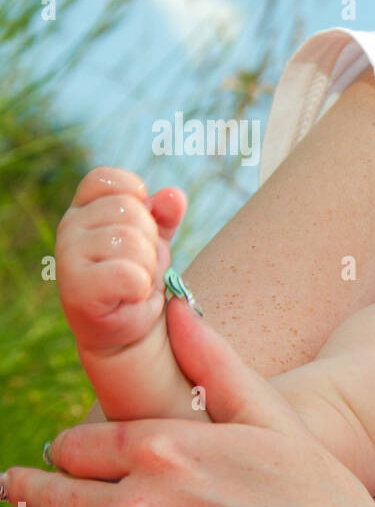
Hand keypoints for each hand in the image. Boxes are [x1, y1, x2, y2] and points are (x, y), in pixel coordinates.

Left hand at [0, 295, 374, 506]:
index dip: (66, 454)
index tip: (63, 462)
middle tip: (7, 493)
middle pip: (48, 496)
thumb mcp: (276, 423)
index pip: (76, 446)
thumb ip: (218, 364)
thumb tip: (178, 304)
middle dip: (21, 494)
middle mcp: (142, 505)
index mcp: (168, 449)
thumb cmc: (323, 502)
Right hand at [55, 165, 186, 354]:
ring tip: (135, 282)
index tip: (142, 223)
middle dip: (150, 241)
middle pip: (131, 211)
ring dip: (147, 267)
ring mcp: (67, 257)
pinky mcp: (76, 290)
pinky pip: (128, 275)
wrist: (131, 327)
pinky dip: (140, 288)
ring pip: (132, 242)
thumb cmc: (139, 276)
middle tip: (139, 264)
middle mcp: (70, 227)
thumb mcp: (155, 238)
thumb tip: (174, 195)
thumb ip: (165, 214)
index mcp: (85, 209)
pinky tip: (130, 296)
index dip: (136, 197)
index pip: (107, 179)